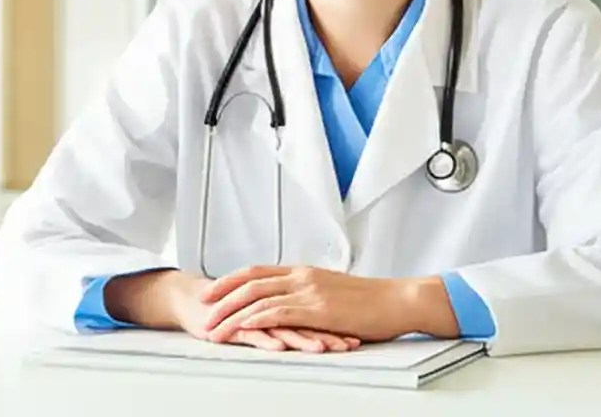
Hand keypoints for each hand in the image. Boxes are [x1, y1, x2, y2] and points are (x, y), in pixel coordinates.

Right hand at [105, 269, 360, 352]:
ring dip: (303, 337)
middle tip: (349, 344)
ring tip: (323, 348)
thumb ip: (287, 313)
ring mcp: (249, 312)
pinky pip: (250, 331)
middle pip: (303, 318)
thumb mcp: (263, 309)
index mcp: (279, 296)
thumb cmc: (228, 306)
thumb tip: (318, 325)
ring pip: (280, 324)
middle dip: (328, 333)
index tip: (360, 332)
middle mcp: (267, 302)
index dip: (336, 322)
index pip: (314, 310)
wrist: (191, 298)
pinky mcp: (230, 322)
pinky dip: (266, 339)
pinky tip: (280, 346)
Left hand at [198, 266, 458, 344]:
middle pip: (249, 282)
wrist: (398, 301)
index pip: (257, 271)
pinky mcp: (316, 309)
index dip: (231, 279)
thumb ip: (312, 294)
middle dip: (221, 295)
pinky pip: (276, 313)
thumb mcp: (335, 292)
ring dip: (231, 314)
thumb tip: (296, 305)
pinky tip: (240, 329)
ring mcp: (307, 291)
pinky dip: (254, 321)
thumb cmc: (373, 302)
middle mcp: (301, 277)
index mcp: (304, 271)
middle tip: (202, 308)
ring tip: (214, 328)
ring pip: (257, 298)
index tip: (212, 289)